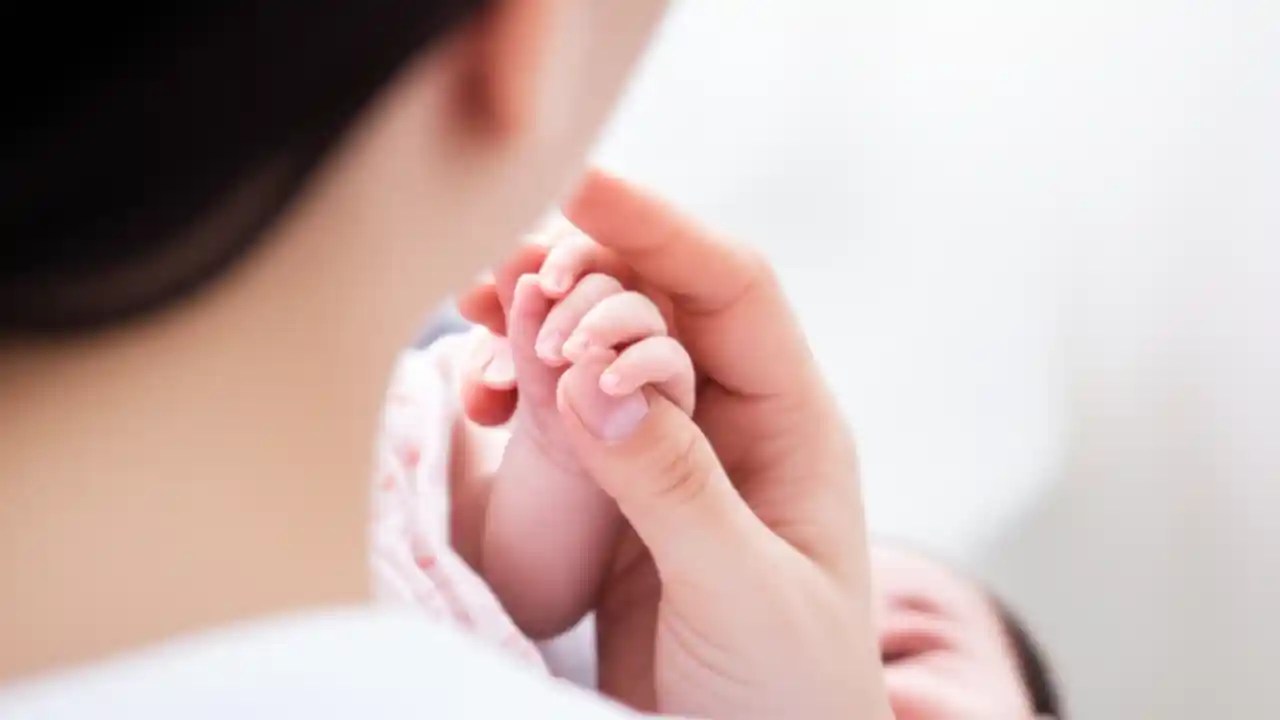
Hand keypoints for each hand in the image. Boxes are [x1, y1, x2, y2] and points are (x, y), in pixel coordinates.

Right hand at [460, 171, 891, 719]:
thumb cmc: (794, 690)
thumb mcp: (746, 590)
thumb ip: (676, 488)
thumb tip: (600, 377)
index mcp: (793, 426)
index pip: (733, 288)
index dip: (660, 228)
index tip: (579, 185)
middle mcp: (732, 421)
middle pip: (659, 303)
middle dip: (583, 272)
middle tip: (504, 274)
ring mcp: (671, 454)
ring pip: (602, 351)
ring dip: (541, 325)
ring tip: (476, 314)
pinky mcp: (620, 494)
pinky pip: (567, 415)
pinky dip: (525, 389)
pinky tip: (483, 390)